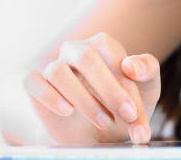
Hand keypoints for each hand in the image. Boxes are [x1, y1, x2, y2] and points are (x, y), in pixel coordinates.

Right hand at [23, 32, 160, 144]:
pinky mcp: (36, 85)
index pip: (109, 51)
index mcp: (102, 45)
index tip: (132, 112)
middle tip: (124, 116)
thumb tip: (132, 66)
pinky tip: (67, 111)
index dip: (122, 81)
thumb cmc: (124, 106)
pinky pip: (33, 82)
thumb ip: (148, 70)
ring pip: (58, 71)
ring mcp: (54, 66)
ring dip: (82, 99)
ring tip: (103, 121)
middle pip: (85, 57)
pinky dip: (48, 96)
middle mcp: (76, 51)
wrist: (100, 136)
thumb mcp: (146, 89)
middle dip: (108, 89)